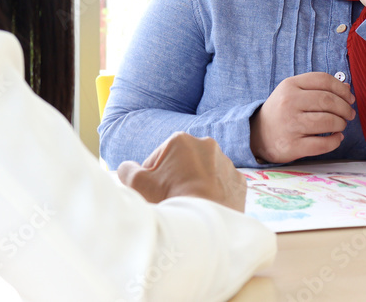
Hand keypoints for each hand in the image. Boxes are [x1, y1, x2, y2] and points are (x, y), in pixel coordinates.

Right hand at [117, 132, 246, 211]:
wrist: (204, 226)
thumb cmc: (169, 200)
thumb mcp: (137, 184)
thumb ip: (127, 170)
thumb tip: (127, 167)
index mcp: (181, 140)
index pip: (159, 158)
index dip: (152, 176)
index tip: (154, 192)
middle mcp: (207, 145)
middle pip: (183, 163)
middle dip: (176, 178)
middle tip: (171, 199)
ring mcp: (226, 163)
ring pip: (204, 174)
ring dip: (196, 185)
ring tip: (189, 205)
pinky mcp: (239, 182)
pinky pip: (222, 186)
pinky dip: (214, 195)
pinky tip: (206, 208)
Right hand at [249, 72, 355, 163]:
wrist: (258, 135)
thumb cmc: (281, 111)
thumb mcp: (293, 92)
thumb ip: (318, 88)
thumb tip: (346, 88)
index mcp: (289, 85)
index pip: (323, 80)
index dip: (341, 89)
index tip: (350, 98)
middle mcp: (289, 103)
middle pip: (328, 101)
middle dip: (345, 108)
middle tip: (349, 114)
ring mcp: (290, 125)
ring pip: (328, 121)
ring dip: (341, 124)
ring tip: (341, 125)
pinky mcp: (293, 146)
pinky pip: (323, 144)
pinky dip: (335, 141)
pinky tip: (336, 138)